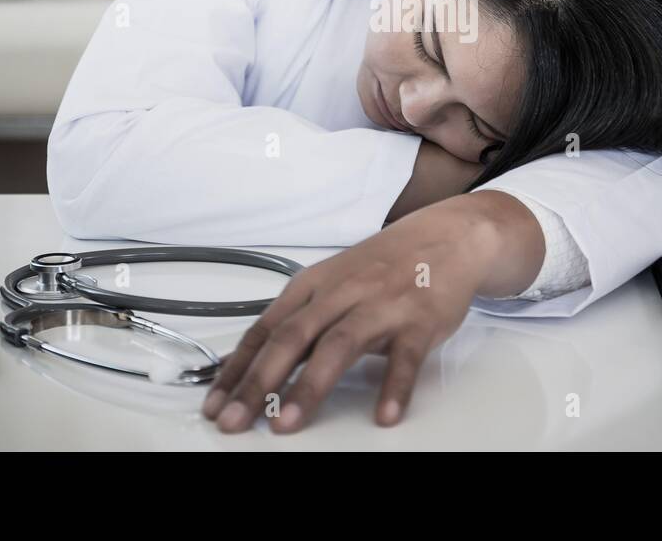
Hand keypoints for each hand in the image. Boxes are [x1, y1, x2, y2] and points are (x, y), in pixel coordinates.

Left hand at [201, 190, 542, 432]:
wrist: (447, 237)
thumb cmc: (384, 265)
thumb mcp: (334, 283)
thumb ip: (301, 321)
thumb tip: (254, 366)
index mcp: (314, 285)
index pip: (265, 330)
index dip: (236, 368)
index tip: (214, 404)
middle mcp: (342, 293)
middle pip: (292, 337)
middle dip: (259, 382)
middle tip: (234, 420)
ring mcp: (382, 306)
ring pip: (339, 345)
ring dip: (310, 386)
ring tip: (286, 423)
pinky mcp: (420, 321)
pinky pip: (406, 357)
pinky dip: (394, 386)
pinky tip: (384, 414)